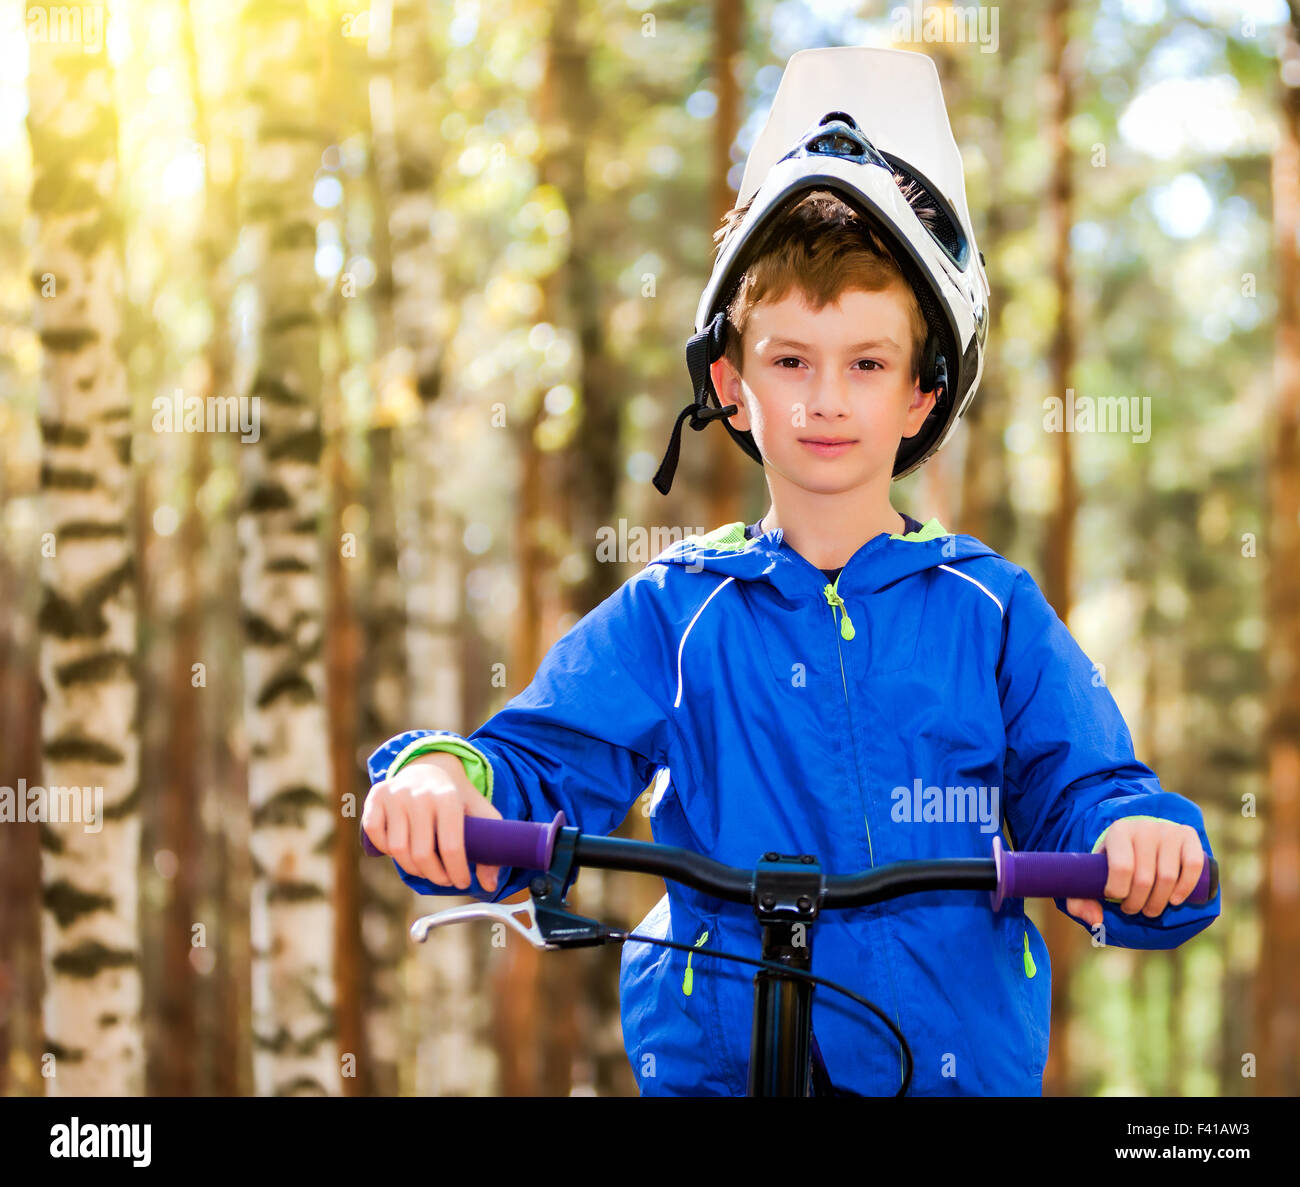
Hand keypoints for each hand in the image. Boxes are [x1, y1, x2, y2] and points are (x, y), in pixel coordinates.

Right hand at [361, 752, 502, 891]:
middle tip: (445, 880)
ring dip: (413, 868)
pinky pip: (375, 835)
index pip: (451, 846)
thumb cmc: (458, 798)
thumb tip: (490, 886)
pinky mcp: (376, 796)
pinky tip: (402, 851)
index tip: (462, 882)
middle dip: (436, 875)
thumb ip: (490, 847)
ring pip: (397, 849)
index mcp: (448, 797)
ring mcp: (395, 794)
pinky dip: (386, 850)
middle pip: (422, 853)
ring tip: (426, 869)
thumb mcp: (481, 813)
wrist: (431, 765)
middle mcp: (419, 793)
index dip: (457, 871)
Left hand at [1066, 817, 1204, 928]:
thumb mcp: (1093, 872)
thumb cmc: (1114, 858)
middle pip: (1145, 878)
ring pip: (1168, 877)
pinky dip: (1185, 889)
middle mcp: (1144, 827)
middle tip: (1133, 910)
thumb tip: (1096, 921)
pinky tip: (1174, 900)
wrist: (1140, 835)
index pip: (1121, 867)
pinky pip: (1193, 866)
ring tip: (1150, 909)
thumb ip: (1080, 899)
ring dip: (1159, 902)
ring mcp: (1168, 831)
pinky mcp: (1189, 836)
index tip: (1115, 899)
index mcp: (1118, 831)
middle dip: (1138, 903)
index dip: (1119, 892)